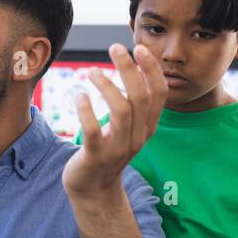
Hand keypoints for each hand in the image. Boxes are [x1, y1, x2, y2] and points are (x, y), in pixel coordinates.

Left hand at [62, 43, 166, 201]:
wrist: (93, 189)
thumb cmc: (107, 150)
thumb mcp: (127, 128)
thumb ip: (133, 105)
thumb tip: (134, 68)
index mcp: (147, 127)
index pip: (159, 93)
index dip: (152, 69)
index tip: (139, 47)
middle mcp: (137, 137)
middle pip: (140, 96)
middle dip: (129, 68)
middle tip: (115, 48)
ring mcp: (118, 148)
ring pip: (121, 110)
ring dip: (107, 85)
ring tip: (92, 72)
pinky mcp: (96, 156)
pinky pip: (93, 130)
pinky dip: (86, 109)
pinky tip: (78, 94)